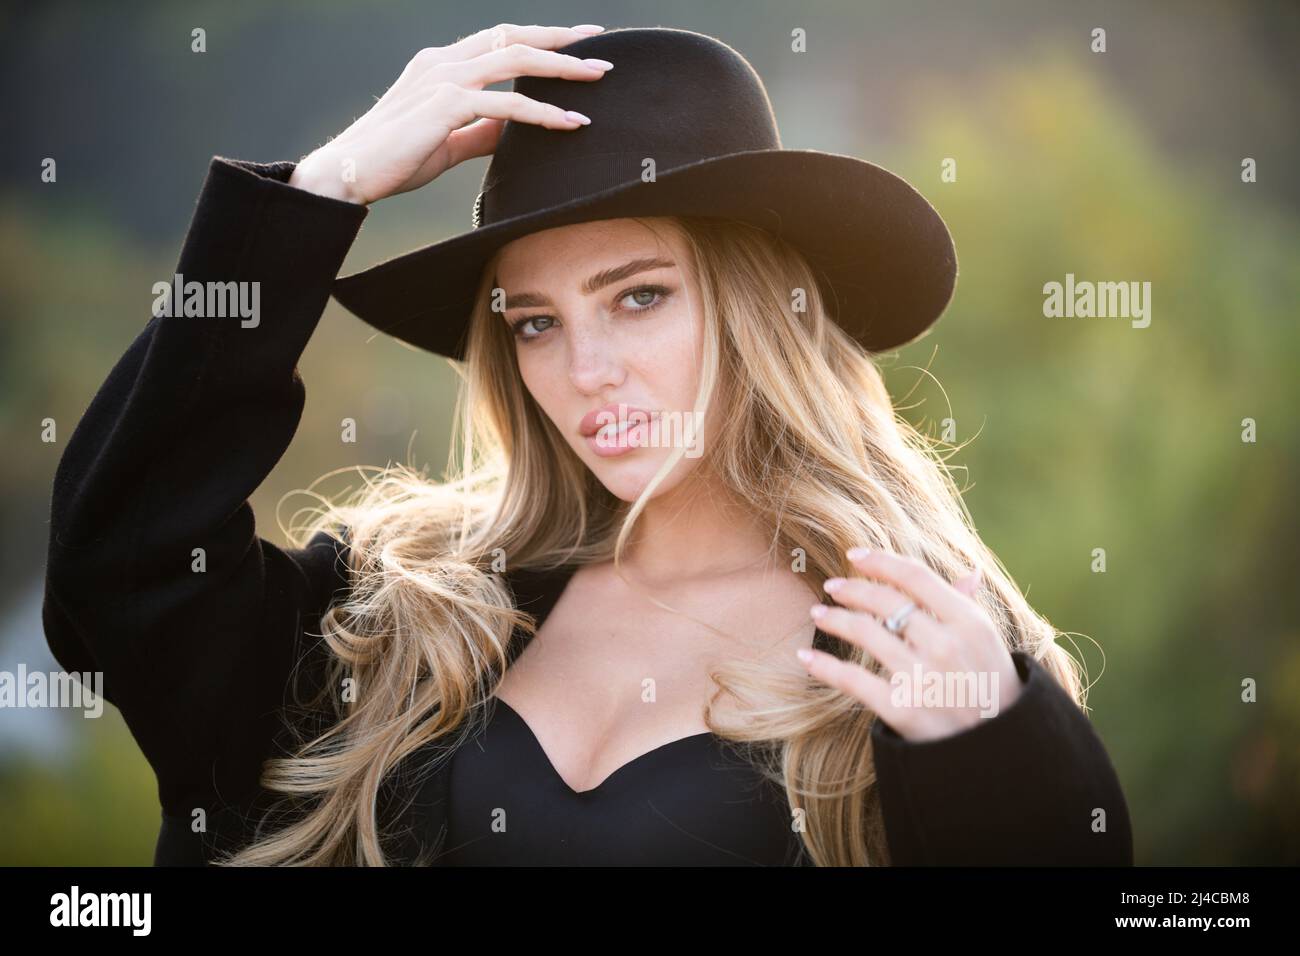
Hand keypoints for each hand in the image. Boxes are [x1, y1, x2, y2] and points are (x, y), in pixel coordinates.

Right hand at [289, 22, 610, 203]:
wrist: (349, 173)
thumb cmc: (395, 159)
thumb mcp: (449, 141)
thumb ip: (483, 131)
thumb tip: (515, 130)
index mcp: (442, 65)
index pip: (500, 40)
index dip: (540, 38)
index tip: (578, 42)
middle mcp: (443, 62)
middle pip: (513, 37)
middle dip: (560, 40)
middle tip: (600, 46)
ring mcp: (443, 79)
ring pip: (514, 60)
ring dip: (561, 68)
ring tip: (597, 76)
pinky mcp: (445, 106)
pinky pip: (505, 106)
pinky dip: (542, 112)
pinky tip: (570, 122)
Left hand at [798, 549, 1022, 742]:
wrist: (997, 748)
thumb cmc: (990, 688)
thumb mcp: (987, 645)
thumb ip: (967, 607)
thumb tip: (970, 572)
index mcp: (969, 621)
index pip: (916, 577)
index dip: (880, 562)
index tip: (854, 555)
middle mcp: (946, 645)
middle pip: (885, 602)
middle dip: (852, 589)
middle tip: (832, 587)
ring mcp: (923, 677)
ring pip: (864, 633)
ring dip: (834, 619)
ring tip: (819, 614)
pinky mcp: (902, 708)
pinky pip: (852, 680)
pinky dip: (824, 666)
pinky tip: (806, 658)